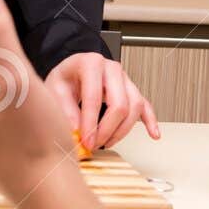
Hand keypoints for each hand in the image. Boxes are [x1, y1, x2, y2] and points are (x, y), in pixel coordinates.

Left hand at [46, 52, 160, 150]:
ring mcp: (125, 79)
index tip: (85, 141)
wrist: (74, 69)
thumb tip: (76, 131)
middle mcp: (112, 69)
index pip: (94, 97)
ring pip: (135, 106)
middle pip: (120, 103)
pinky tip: (153, 133)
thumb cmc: (66, 77)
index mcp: (91, 63)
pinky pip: (145, 105)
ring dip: (122, 130)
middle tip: (94, 144)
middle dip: (107, 130)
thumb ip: (65, 110)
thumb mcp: (55, 89)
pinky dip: (150, 120)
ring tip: (106, 142)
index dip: (90, 123)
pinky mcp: (131, 89)